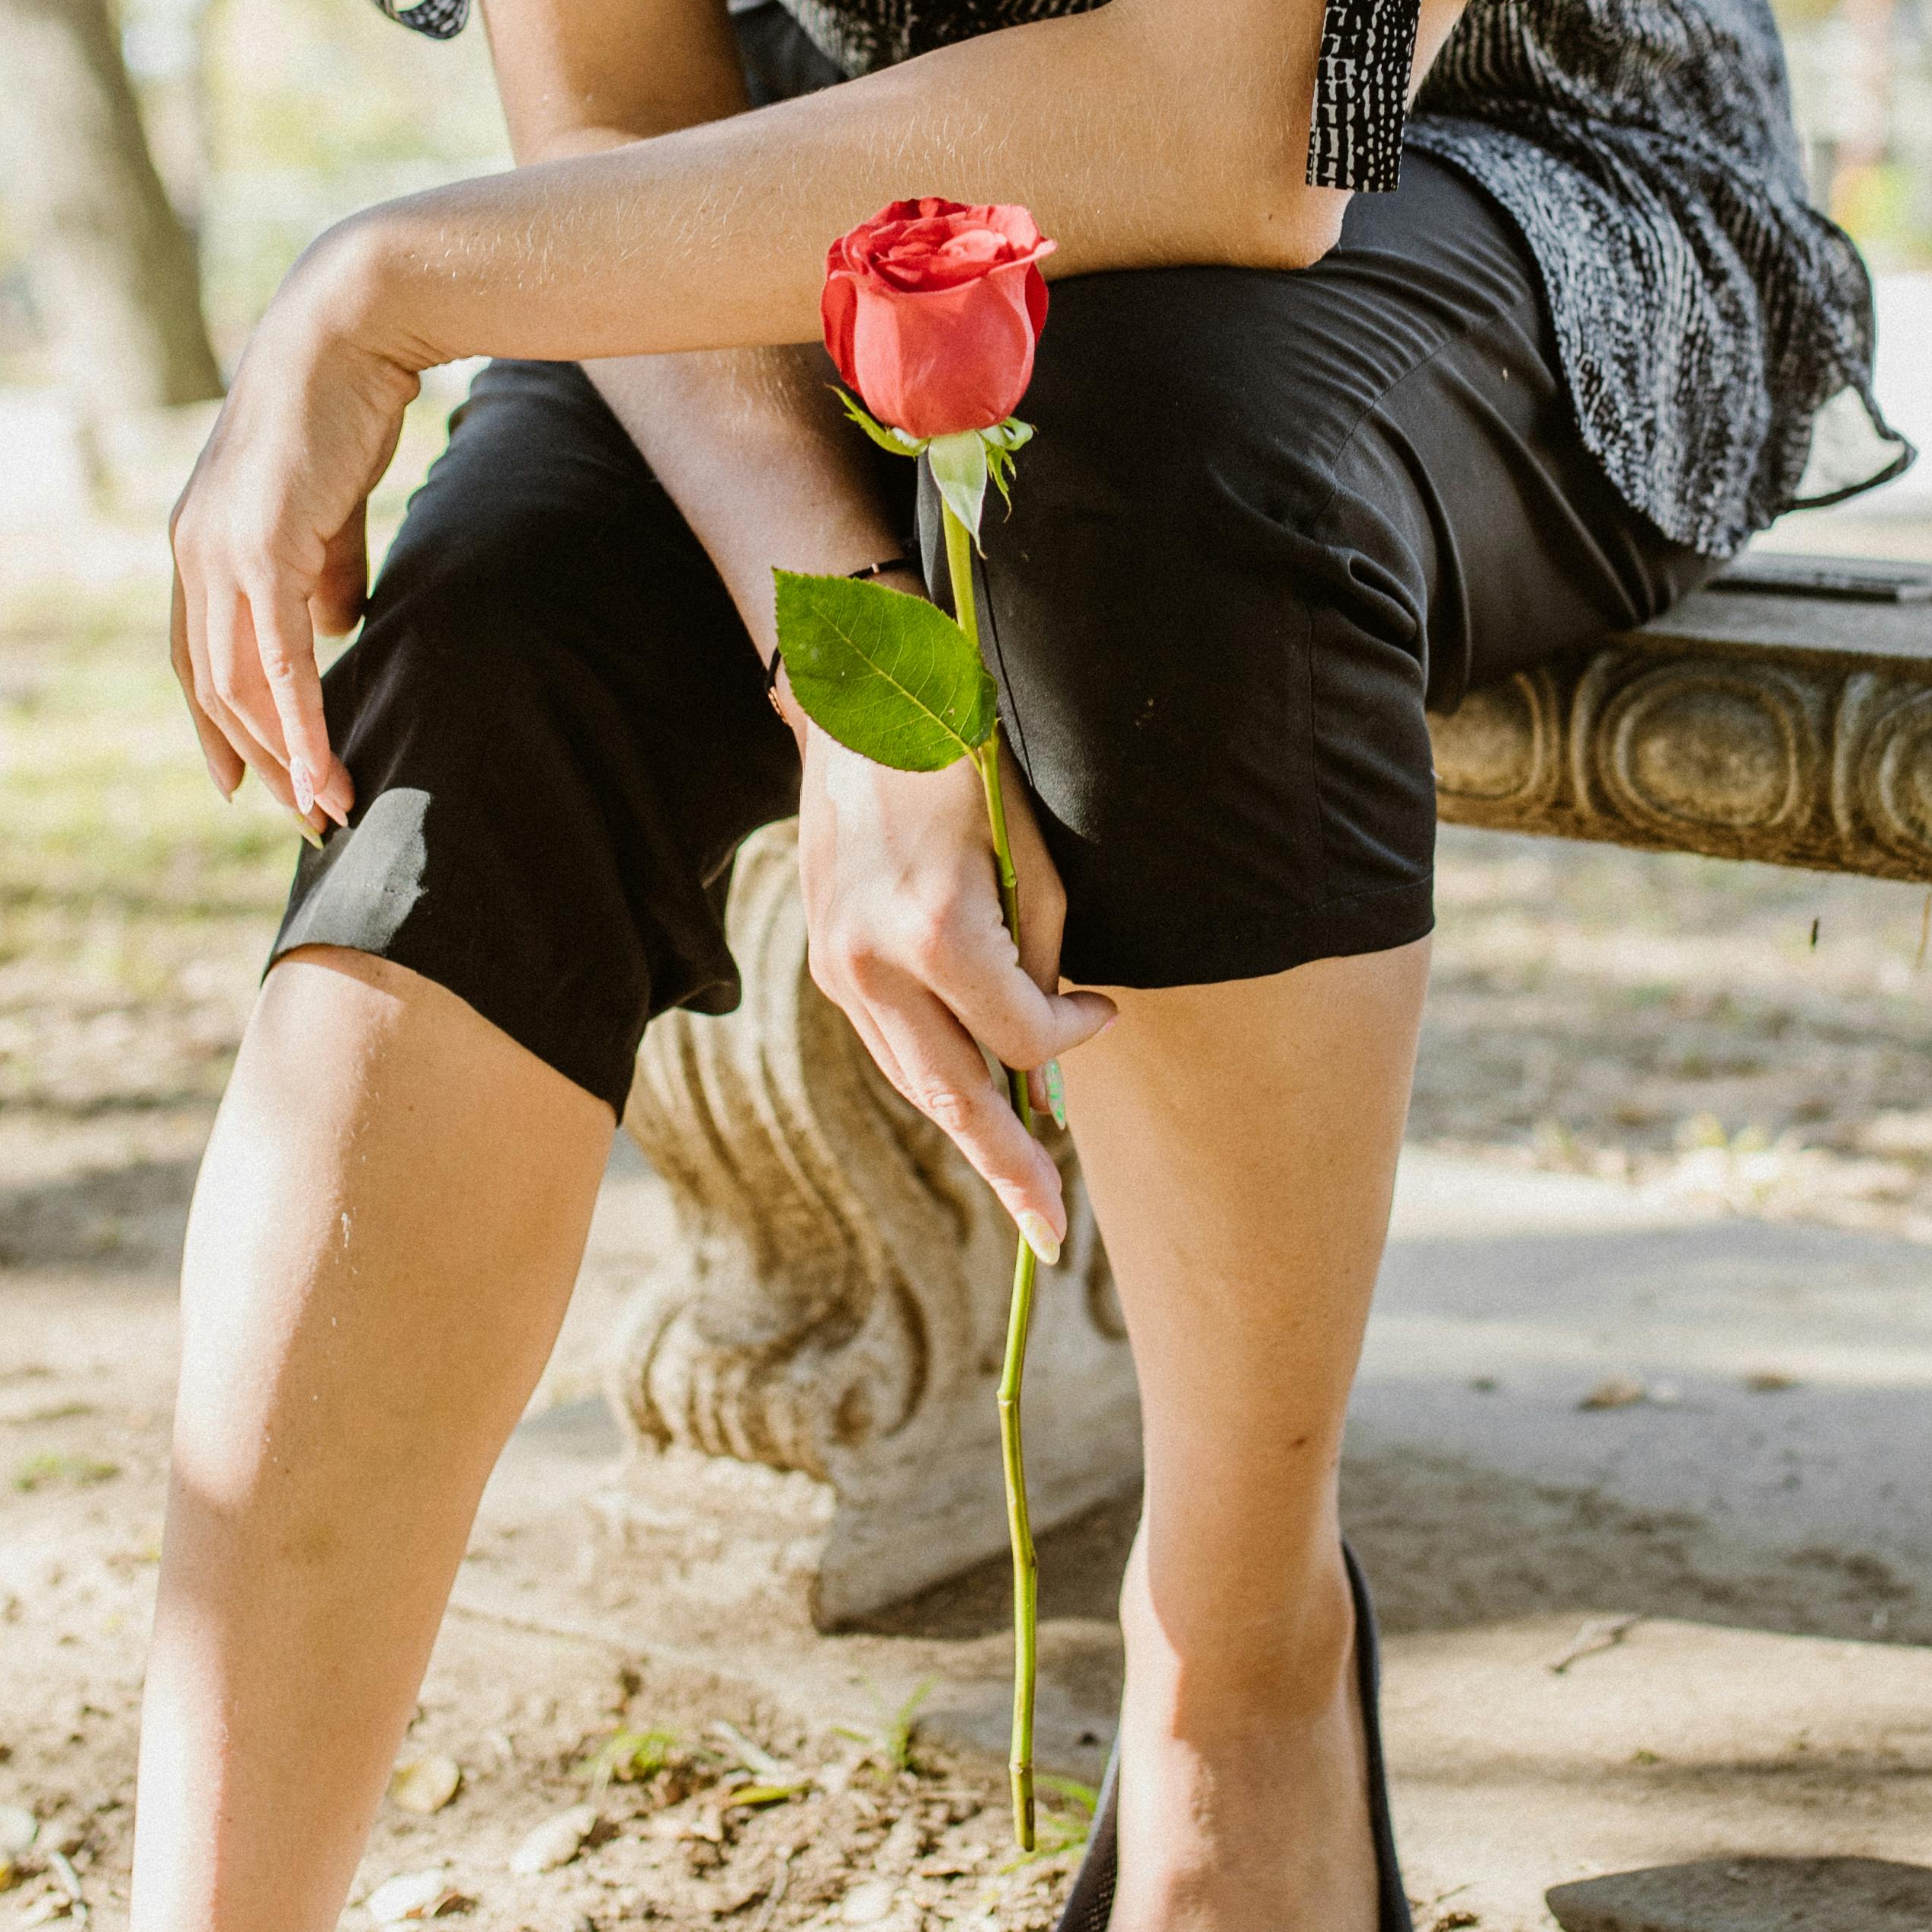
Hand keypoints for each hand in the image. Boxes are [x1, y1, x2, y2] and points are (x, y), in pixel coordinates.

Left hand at [167, 241, 426, 824]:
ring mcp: (220, 552)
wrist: (346, 329)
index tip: (248, 779)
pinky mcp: (263, 549)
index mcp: (198, 540)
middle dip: (255, 758)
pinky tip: (322, 770)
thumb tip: (334, 630)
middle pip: (211, 685)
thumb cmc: (342, 403)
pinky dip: (300, 725)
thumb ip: (324, 569)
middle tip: (300, 815)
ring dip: (283, 756)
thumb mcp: (327, 503)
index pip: (193, 655)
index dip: (219, 722)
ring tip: (324, 808)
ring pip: (239, 685)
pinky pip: (278, 662)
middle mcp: (193, 553)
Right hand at [796, 728, 1112, 1254]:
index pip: (1018, 1037)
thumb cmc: (963, 753)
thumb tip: (1051, 1035)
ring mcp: (838, 965)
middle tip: (1052, 1235)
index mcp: (931, 930)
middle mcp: (871, 962)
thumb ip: (1041, 941)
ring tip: (1018, 1188)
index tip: (1104, 1010)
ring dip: (969, 1131)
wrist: (857, 696)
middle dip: (1007, 1170)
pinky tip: (971, 1102)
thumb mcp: (1024, 841)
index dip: (1072, 1036)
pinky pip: (889, 1039)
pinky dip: (934, 1074)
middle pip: (951, 1095)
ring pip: (913, 1077)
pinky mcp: (827, 957)